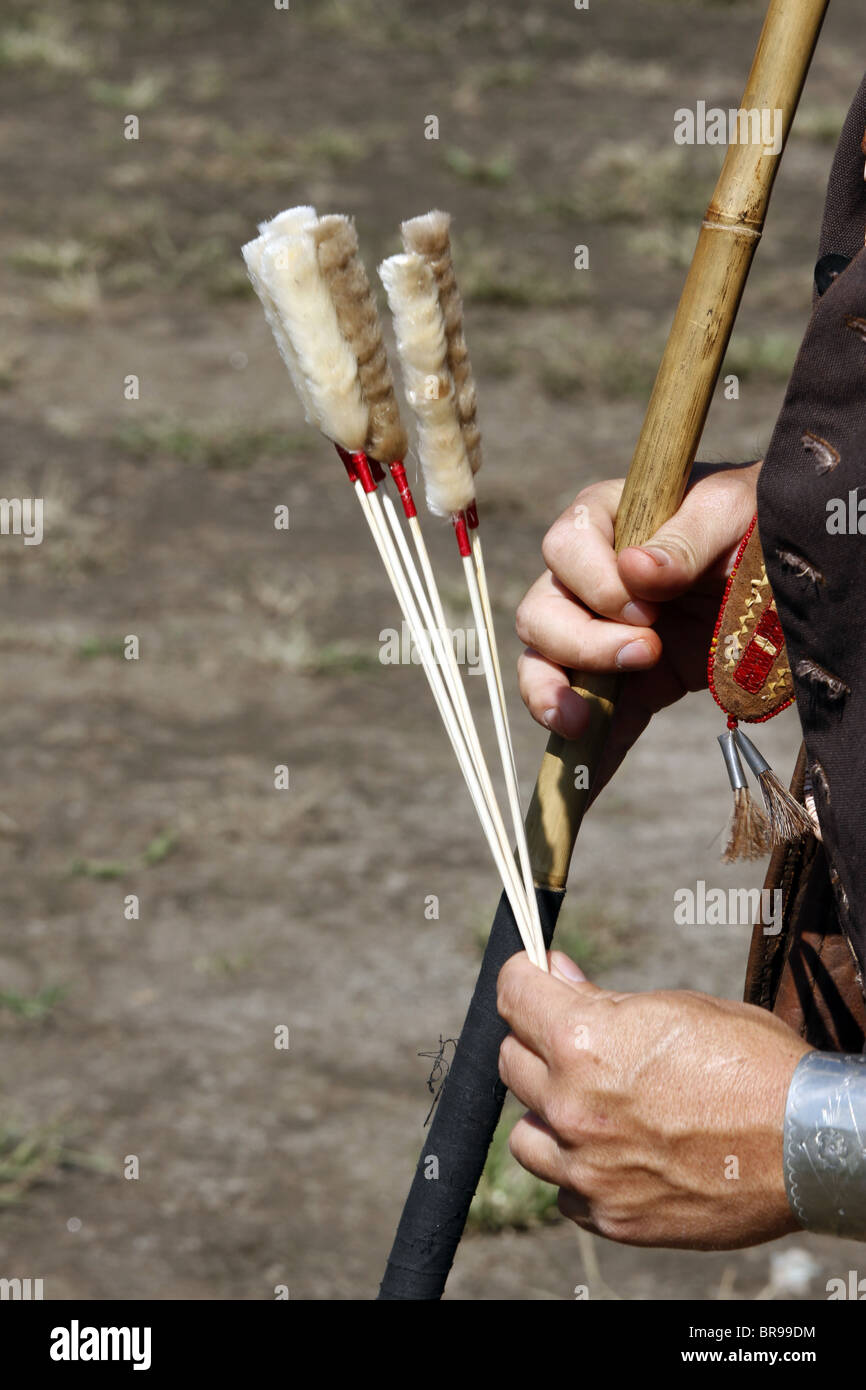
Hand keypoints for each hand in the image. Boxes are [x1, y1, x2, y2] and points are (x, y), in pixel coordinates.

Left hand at [497, 951, 811, 1249]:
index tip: (533, 979)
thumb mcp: (676, 1008)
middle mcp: (572, 1105)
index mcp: (585, 1042)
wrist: (808, 1142)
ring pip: (526, 1136)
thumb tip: (552, 973)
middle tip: (578, 1043)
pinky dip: (580, 1172)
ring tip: (597, 1107)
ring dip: (549, 1115)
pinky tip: (618, 1155)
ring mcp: (587, 1168)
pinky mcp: (610, 1216)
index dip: (522, 978)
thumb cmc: (751, 1062)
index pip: (511, 994)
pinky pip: (564, 1190)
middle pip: (511, 1062)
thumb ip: (601, 998)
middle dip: (537, 1043)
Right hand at [516, 461, 760, 796]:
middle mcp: (592, 579)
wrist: (795, 570)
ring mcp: (605, 635)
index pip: (567, 547)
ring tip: (580, 724)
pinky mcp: (633, 684)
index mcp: (609, 521)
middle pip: (542, 611)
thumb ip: (687, 538)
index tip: (645, 605)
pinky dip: (591, 754)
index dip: (594, 580)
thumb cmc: (760, 521)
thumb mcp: (733, 513)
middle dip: (578, 640)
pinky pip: (602, 721)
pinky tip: (582, 789)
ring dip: (554, 697)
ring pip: (547, 666)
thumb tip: (636, 568)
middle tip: (643, 652)